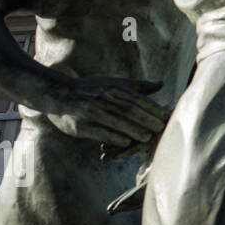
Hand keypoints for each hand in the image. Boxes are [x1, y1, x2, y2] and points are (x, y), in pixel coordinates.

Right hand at [30, 76, 166, 149]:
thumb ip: (137, 86)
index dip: (152, 107)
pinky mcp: (79, 126)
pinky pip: (99, 132)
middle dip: (146, 118)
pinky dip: (113, 136)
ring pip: (115, 120)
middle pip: (128, 109)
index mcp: (113, 88)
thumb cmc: (91, 89)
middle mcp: (103, 98)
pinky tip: (126, 142)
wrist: (57, 93)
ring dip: (133, 128)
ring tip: (148, 136)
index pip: (136, 98)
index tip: (167, 115)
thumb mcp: (113, 83)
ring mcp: (90, 112)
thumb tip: (161, 84)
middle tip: (162, 127)